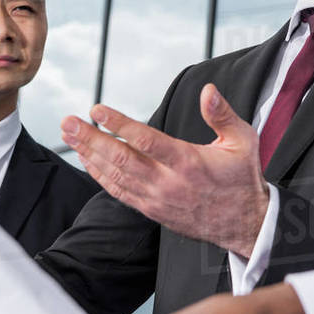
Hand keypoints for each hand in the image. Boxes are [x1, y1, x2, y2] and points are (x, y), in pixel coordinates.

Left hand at [61, 83, 269, 256]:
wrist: (244, 224)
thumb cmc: (242, 178)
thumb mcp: (242, 141)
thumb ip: (222, 114)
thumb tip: (207, 90)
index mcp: (189, 162)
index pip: (146, 141)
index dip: (119, 124)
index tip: (97, 110)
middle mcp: (168, 183)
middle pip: (121, 159)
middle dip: (91, 139)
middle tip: (69, 121)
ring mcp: (157, 199)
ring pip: (115, 176)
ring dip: (89, 154)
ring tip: (70, 134)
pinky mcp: (152, 210)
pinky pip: (119, 192)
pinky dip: (100, 175)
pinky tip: (87, 159)